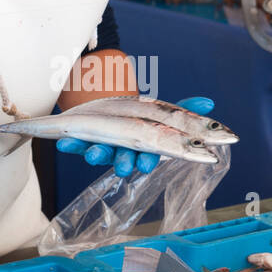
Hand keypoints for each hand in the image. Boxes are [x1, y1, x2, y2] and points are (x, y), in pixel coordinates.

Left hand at [56, 96, 215, 177]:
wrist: (108, 107)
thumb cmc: (139, 115)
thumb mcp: (161, 110)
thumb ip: (183, 109)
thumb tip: (208, 103)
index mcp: (143, 145)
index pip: (147, 154)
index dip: (145, 160)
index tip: (144, 166)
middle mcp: (124, 149)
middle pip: (124, 158)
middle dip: (123, 162)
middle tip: (123, 168)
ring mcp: (103, 146)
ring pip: (100, 153)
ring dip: (96, 154)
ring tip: (92, 153)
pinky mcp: (83, 140)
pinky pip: (76, 144)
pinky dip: (70, 144)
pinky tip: (64, 142)